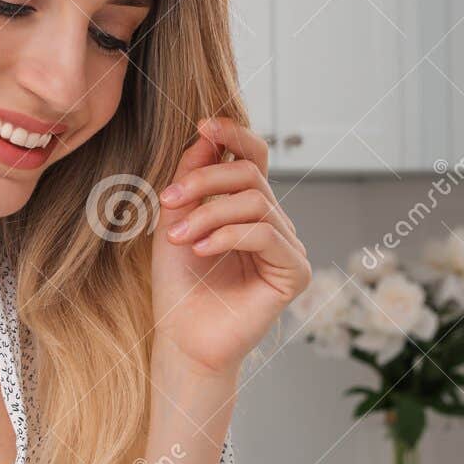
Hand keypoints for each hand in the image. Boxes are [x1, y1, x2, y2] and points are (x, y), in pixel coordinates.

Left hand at [152, 117, 311, 378]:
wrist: (182, 338)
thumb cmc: (178, 284)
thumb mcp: (175, 220)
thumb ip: (192, 177)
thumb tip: (207, 133)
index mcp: (247, 208)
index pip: (252, 158)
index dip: (234, 136)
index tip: (204, 124)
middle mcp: (273, 223)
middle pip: (250, 176)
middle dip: (205, 182)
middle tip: (169, 201)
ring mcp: (287, 247)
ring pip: (256, 203)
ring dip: (208, 215)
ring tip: (178, 238)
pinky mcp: (294, 272)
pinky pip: (265, 235)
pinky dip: (228, 236)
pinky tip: (201, 250)